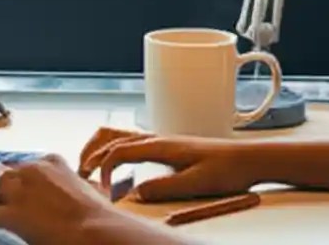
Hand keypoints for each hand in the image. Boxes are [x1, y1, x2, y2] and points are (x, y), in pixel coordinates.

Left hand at [0, 154, 116, 243]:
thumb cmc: (102, 219)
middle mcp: (33, 171)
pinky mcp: (10, 214)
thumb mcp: (93, 195)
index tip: (26, 184)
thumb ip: (82, 191)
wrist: (97, 232)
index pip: (33, 164)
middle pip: (6, 171)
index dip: (26, 176)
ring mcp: (19, 191)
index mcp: (54, 164)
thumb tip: (88, 198)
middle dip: (1, 182)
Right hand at [78, 126, 260, 200]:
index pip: (119, 151)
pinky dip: (114, 149)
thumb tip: (136, 192)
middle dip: (90, 154)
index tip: (103, 190)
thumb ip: (164, 187)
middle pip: (110, 137)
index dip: (103, 169)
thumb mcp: (196, 182)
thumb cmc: (227, 169)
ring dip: (99, 148)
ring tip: (89, 166)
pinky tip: (116, 165)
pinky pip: (131, 142)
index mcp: (161, 145)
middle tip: (80, 174)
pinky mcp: (166, 148)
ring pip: (118, 135)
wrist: (248, 159)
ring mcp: (161, 141)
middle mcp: (157, 139)